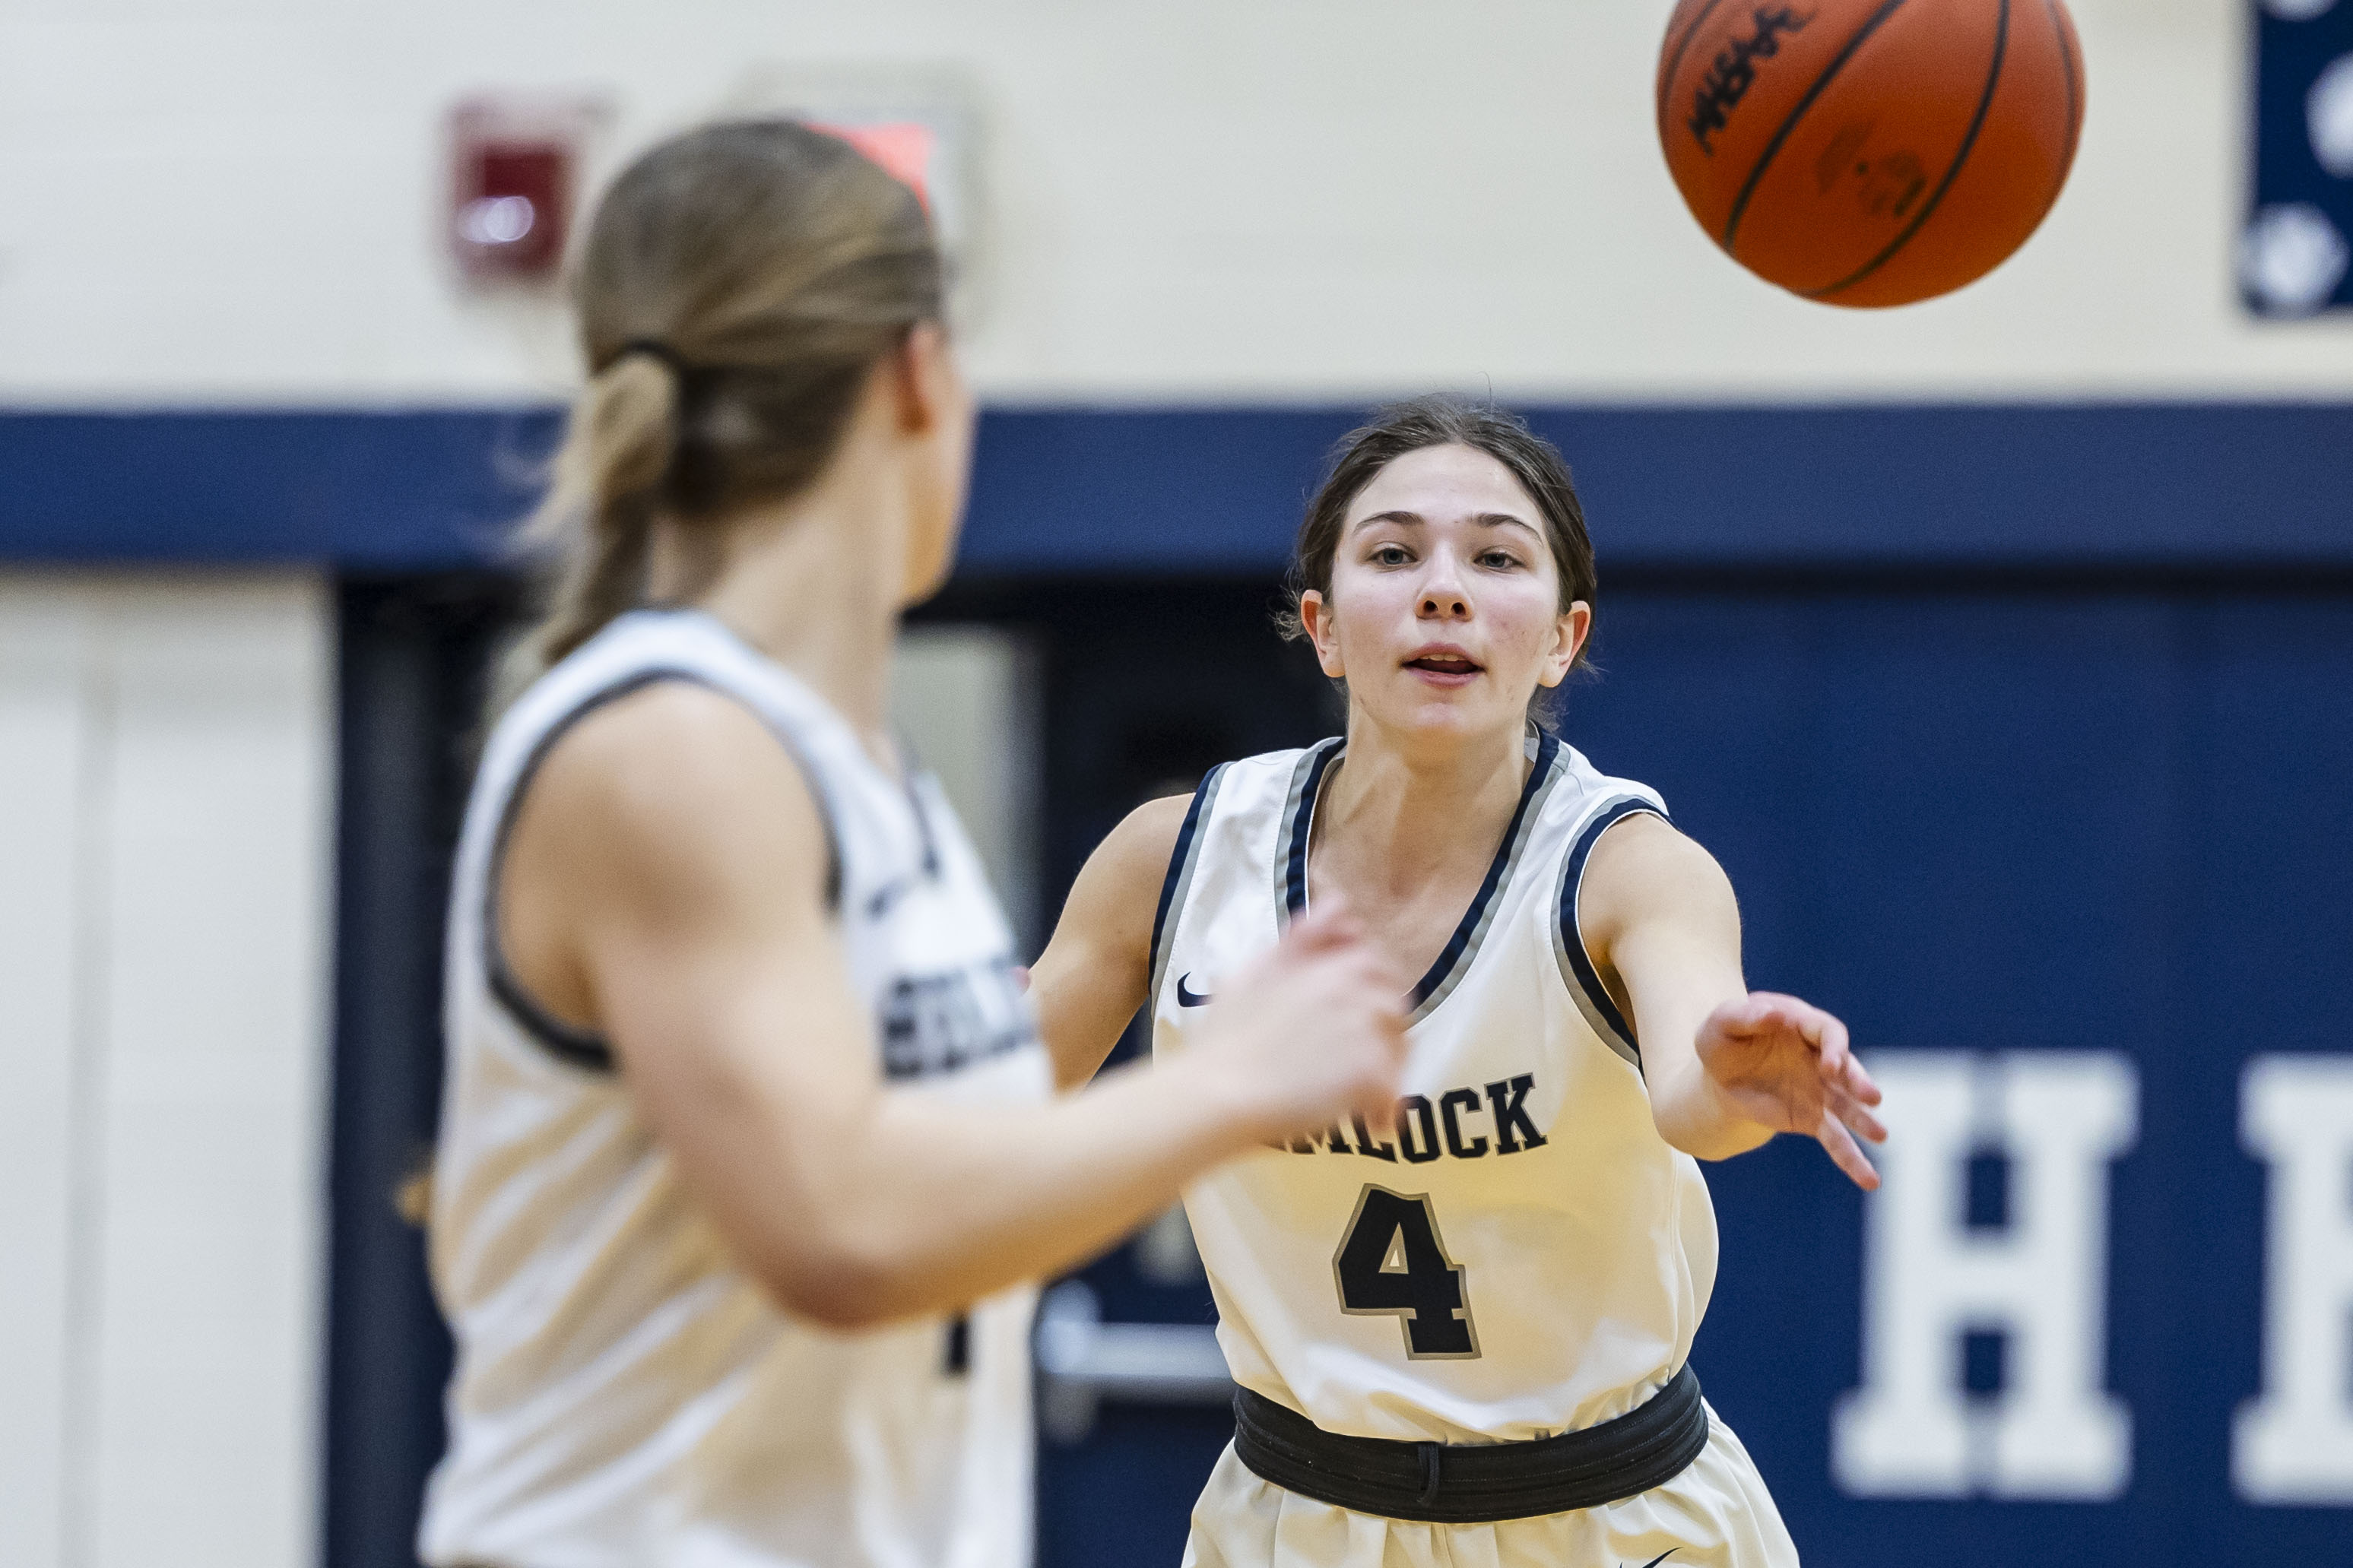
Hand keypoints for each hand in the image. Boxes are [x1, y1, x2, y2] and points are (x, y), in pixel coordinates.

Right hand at [1183, 899, 1408, 1147]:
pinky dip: (1386, 1111)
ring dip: (1389, 1071)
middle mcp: (1353, 989)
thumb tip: (1341, 903)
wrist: (1218, 1091)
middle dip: (1384, 1033)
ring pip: (1398, 1049)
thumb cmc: (1225, 1038)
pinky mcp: (1370, 1073)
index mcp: (1328, 963)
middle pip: (1393, 1006)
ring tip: (1368, 1096)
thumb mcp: (1254, 973)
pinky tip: (1373, 1126)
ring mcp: (1365, 1030)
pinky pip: (1394, 1092)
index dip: (1370, 992)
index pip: (1373, 965)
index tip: (1356, 1019)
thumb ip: (1302, 938)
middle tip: (1362, 1064)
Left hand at [1695, 992, 1884, 1188]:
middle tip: (1872, 1098)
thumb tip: (1775, 1014)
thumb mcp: (1723, 1022)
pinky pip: (1835, 1139)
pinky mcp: (1812, 1118)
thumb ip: (1746, 1016)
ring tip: (1880, 1136)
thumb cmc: (1723, 1038)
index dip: (1834, 1049)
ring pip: (1847, 1106)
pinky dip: (1851, 1159)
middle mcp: (1819, 1057)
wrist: (1718, 1075)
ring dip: (1864, 1121)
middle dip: (1858, 1082)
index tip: (1829, 1066)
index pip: (1829, 1032)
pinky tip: (1869, 1180)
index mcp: (1803, 1025)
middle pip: (1846, 1069)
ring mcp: (1820, 1090)